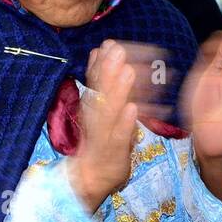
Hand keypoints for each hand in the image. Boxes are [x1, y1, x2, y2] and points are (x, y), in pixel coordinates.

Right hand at [66, 42, 139, 211]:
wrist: (90, 179)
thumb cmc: (100, 141)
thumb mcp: (100, 108)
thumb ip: (100, 80)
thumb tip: (100, 50)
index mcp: (92, 106)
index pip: (96, 82)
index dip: (103, 62)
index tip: (112, 43)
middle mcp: (94, 117)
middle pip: (100, 91)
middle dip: (108, 70)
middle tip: (117, 49)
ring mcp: (102, 134)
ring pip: (108, 111)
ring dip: (117, 90)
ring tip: (128, 72)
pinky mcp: (112, 151)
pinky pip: (117, 136)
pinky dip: (124, 123)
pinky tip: (131, 109)